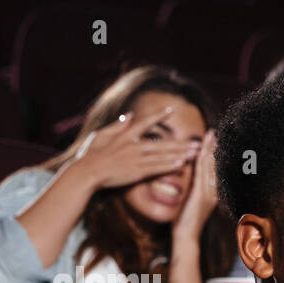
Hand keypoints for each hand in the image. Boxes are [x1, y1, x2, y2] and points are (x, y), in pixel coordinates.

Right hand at [70, 104, 201, 190]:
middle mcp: (133, 145)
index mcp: (125, 135)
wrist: (86, 172)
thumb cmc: (90, 155)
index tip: (172, 110)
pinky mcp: (136, 172)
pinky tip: (181, 165)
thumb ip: (118, 125)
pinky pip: (156, 168)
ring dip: (180, 154)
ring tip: (195, 153)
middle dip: (181, 143)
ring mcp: (136, 158)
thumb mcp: (101, 135)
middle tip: (198, 142)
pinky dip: (169, 166)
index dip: (159, 116)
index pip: (145, 122)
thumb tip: (130, 115)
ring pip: (163, 156)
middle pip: (162, 143)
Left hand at [171, 128, 217, 240]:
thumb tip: (190, 174)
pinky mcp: (202, 196)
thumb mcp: (190, 201)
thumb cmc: (184, 221)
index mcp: (211, 192)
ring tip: (210, 136)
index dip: (213, 153)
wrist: (185, 236)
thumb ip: (193, 187)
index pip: (213, 169)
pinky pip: (203, 175)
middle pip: (215, 165)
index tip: (212, 139)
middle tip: (213, 132)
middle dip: (214, 148)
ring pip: (210, 168)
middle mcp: (213, 191)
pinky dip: (203, 162)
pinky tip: (201, 152)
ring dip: (210, 150)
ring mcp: (209, 194)